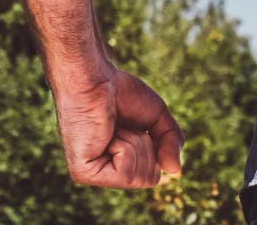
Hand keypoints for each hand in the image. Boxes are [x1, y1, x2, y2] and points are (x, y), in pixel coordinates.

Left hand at [53, 63, 184, 188]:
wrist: (95, 78)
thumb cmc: (120, 91)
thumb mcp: (157, 116)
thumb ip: (171, 142)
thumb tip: (174, 170)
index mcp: (116, 162)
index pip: (152, 175)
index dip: (153, 145)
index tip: (134, 124)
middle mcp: (103, 172)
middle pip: (150, 179)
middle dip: (144, 145)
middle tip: (122, 125)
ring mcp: (91, 174)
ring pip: (139, 177)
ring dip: (133, 143)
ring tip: (112, 127)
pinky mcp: (82, 172)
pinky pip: (125, 174)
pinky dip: (123, 147)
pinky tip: (104, 134)